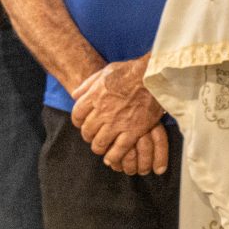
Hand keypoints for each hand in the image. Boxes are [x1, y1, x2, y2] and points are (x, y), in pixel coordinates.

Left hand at [71, 57, 165, 171]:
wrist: (153, 75)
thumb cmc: (131, 70)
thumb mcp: (106, 71)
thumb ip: (88, 84)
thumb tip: (74, 95)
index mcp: (94, 96)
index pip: (77, 116)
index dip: (78, 121)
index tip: (84, 123)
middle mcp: (103, 111)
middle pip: (87, 131)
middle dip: (89, 135)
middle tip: (94, 136)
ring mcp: (117, 123)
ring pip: (100, 143)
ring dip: (99, 147)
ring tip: (102, 147)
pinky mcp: (133, 131)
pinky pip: (119, 150)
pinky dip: (113, 156)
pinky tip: (112, 158)